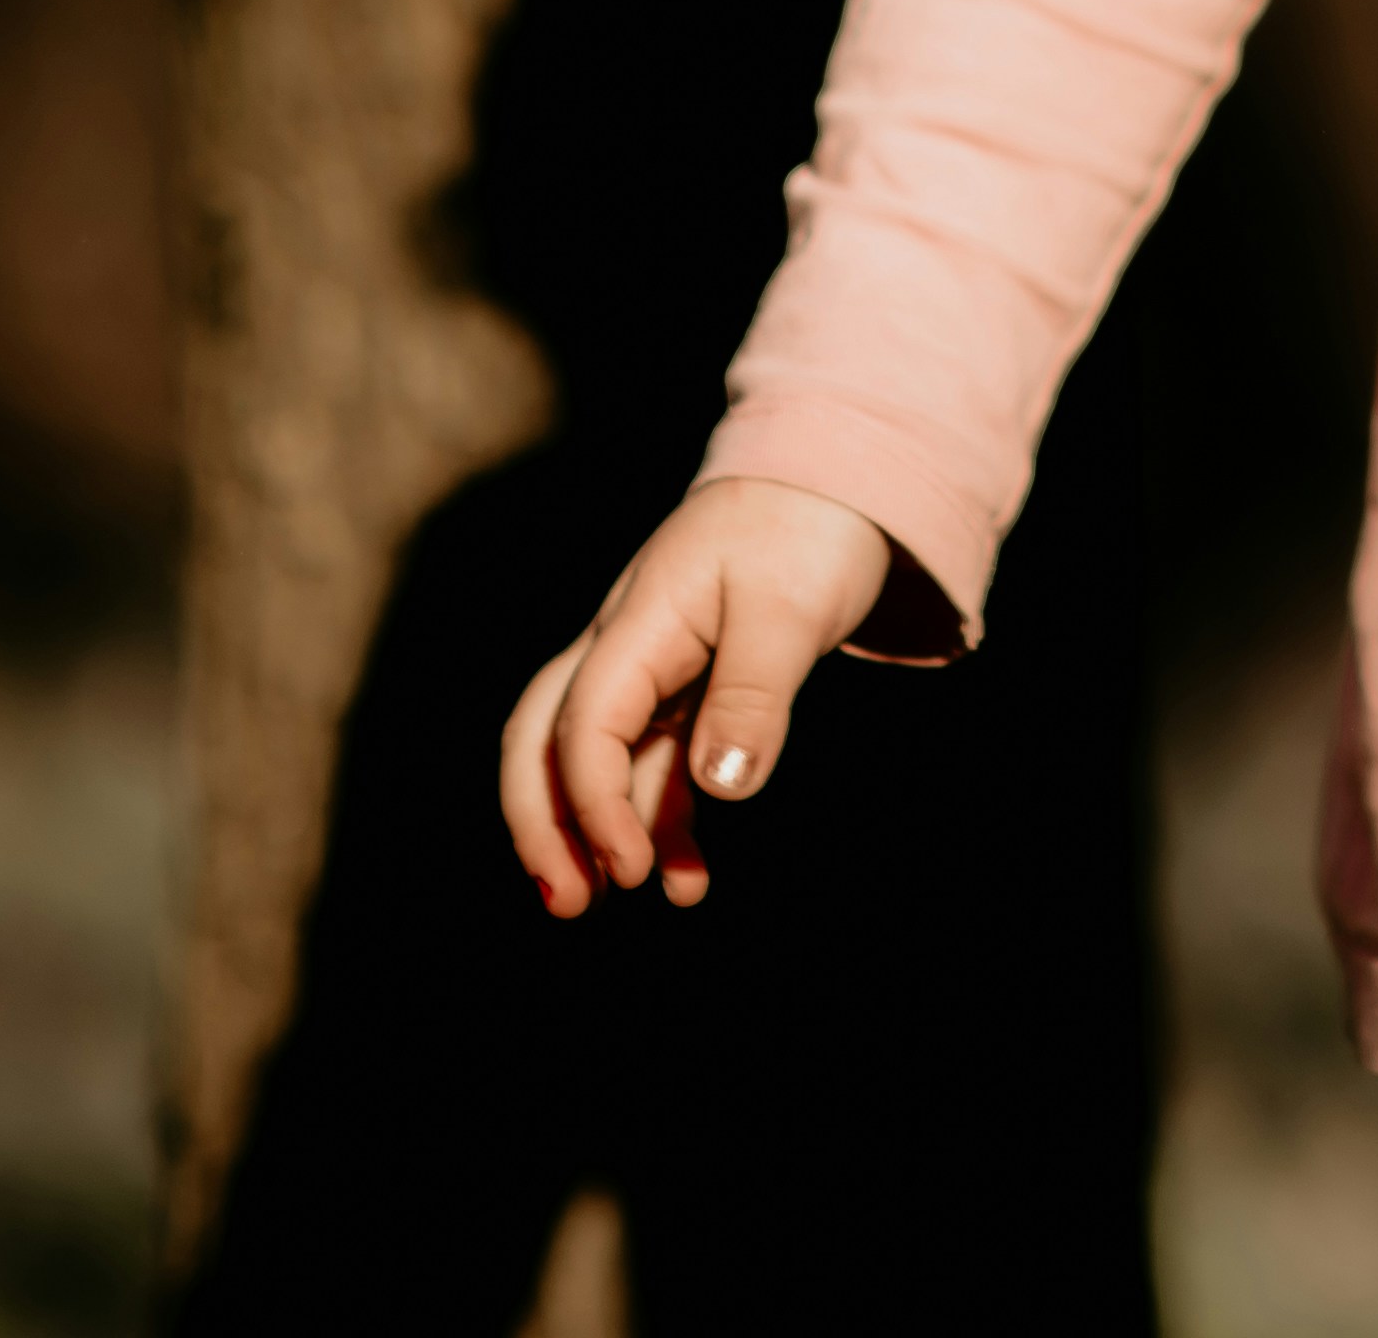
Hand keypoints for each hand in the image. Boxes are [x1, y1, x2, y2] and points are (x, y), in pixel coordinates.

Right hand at [496, 474, 897, 914]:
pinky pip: (652, 759)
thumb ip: (753, 694)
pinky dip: (662, 814)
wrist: (837, 474)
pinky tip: (691, 871)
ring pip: (597, 759)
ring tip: (649, 899)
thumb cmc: (811, 527)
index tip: (633, 869)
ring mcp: (650, 666)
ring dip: (608, 831)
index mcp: (638, 623)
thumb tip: (720, 785)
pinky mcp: (685, 684)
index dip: (593, 804)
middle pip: (540, 738)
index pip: (584, 724)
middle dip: (541, 823)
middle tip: (570, 903)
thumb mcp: (791, 610)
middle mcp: (625, 645)